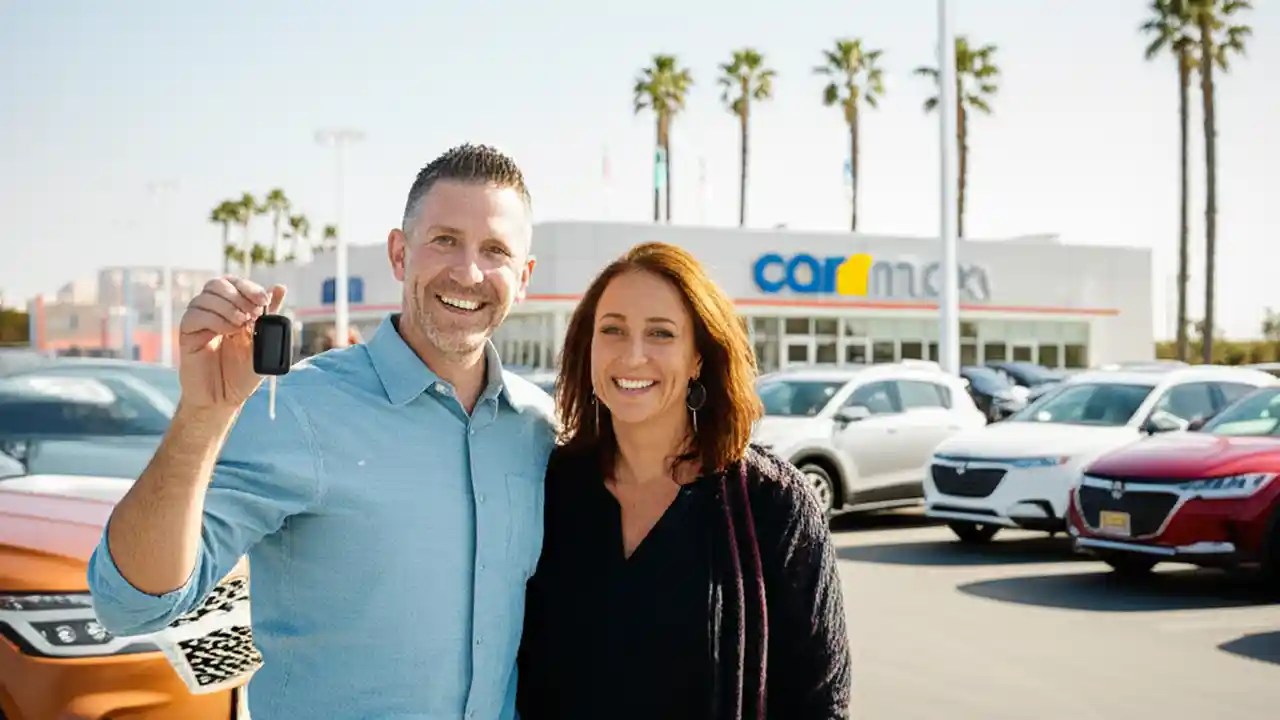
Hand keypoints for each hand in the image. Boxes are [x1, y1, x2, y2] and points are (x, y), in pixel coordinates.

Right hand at [177, 276, 285, 409]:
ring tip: (241, 326)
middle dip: (238, 295)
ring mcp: (199, 322)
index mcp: (232, 310)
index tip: (263, 300)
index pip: (234, 283)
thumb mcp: (263, 342)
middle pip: (217, 284)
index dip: (248, 286)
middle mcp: (213, 312)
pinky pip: (195, 315)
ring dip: (227, 307)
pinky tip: (227, 332)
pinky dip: (214, 319)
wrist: (223, 399)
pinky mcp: (187, 334)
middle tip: (252, 314)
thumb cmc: (243, 373)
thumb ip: (270, 315)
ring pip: (205, 297)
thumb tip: (280, 287)